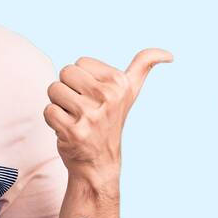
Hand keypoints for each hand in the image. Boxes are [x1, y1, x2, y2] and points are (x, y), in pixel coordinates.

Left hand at [44, 48, 173, 190]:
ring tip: (75, 118)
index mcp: (120, 83)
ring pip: (54, 89)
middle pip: (65, 72)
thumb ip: (144, 66)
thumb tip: (169, 54)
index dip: (81, 79)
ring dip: (59, 105)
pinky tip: (68, 130)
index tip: (94, 96)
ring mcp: (91, 115)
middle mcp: (108, 97)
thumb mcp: (130, 92)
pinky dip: (53, 121)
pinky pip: (48, 110)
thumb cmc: (111, 121)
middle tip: (82, 108)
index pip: (79, 62)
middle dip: (68, 89)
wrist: (100, 163)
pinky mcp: (74, 131)